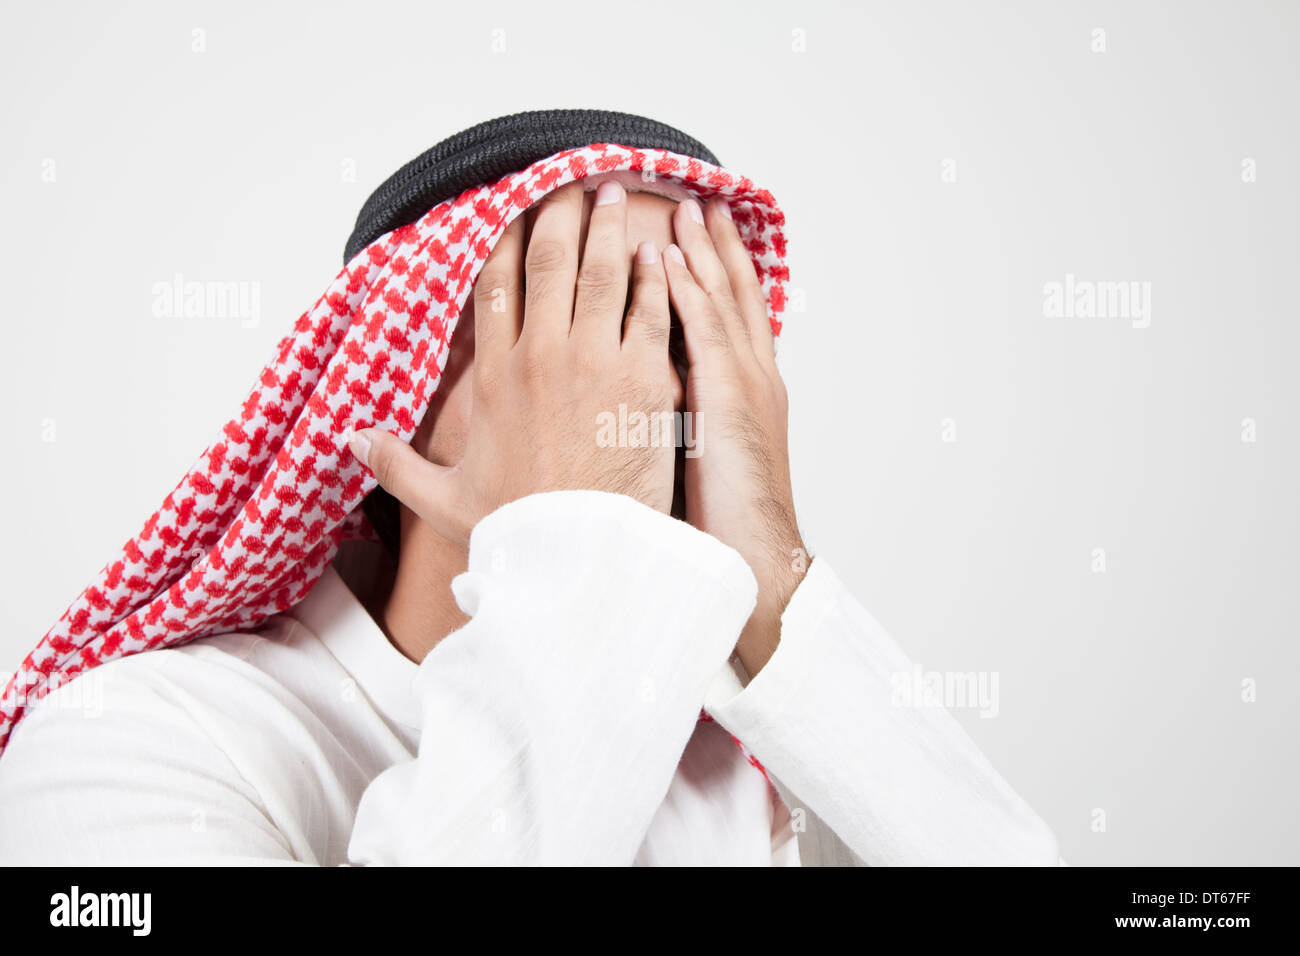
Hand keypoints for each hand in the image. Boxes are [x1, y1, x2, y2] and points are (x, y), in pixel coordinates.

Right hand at [348, 181, 678, 545]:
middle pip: (548, 263)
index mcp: (495, 378)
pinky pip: (650, 309)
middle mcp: (542, 357)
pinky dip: (654, 275)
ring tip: (612, 193)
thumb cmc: (519, 531)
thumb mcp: (443, 499)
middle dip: (558, 214)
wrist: (578, 558)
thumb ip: (396, 464)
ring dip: (606, 227)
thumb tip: (350, 440)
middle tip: (570, 182)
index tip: (512, 210)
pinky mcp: (643, 379)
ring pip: (600, 272)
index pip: (494, 287)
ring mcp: (596, 363)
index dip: (504, 240)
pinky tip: (658, 250)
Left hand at [663, 197, 805, 675]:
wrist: (758, 558)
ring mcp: (745, 384)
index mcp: (747, 390)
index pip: (730, 315)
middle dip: (714, 246)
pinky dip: (689, 292)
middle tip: (693, 201)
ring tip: (679, 210)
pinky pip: (706, 333)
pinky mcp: (730, 400)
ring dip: (700, 252)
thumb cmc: (727, 520)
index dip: (715, 271)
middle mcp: (753, 376)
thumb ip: (689, 418)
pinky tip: (669, 260)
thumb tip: (652, 399)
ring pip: (721, 302)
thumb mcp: (708, 458)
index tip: (694, 235)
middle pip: (734, 294)